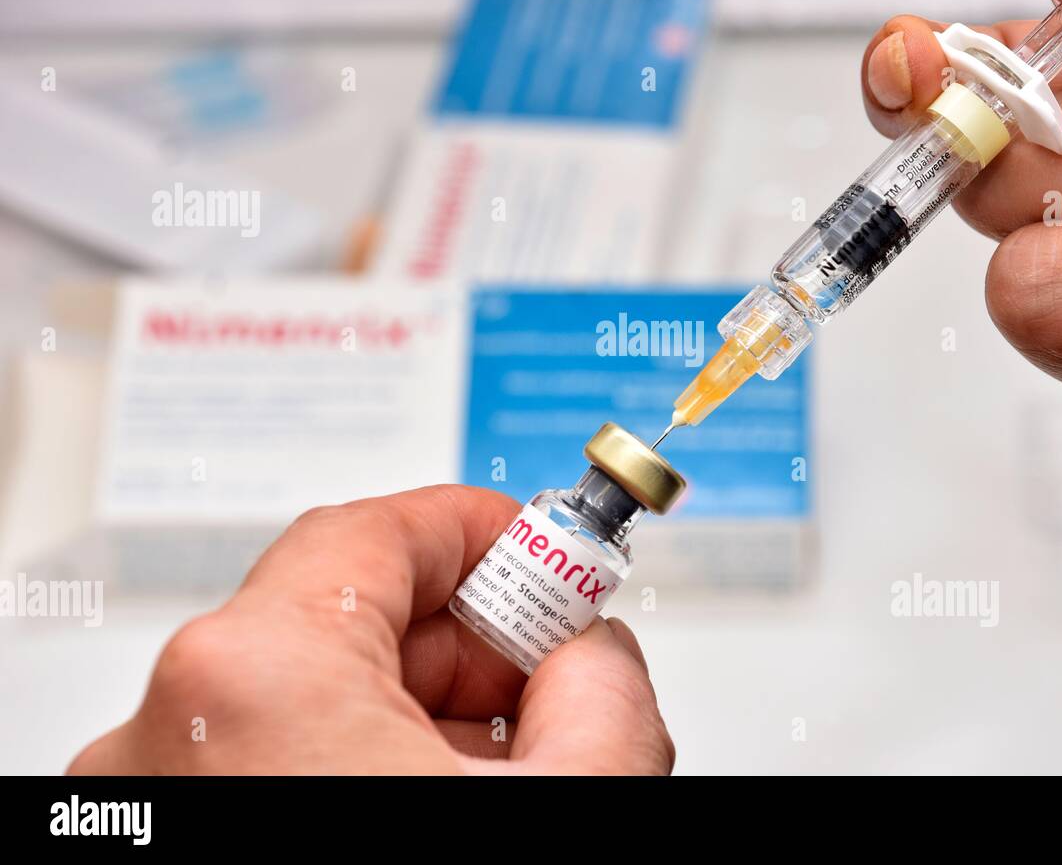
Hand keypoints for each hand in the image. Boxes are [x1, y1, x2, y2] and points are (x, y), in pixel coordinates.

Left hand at [68, 486, 673, 773]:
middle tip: (560, 677)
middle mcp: (173, 728)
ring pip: (316, 698)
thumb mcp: (578, 793)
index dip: (493, 530)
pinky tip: (445, 792)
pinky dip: (366, 759)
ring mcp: (159, 789)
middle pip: (350, 615)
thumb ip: (610, 684)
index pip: (381, 528)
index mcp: (253, 679)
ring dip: (428, 713)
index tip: (555, 554)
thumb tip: (600, 649)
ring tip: (512, 765)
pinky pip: (276, 756)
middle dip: (475, 639)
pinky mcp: (170, 824)